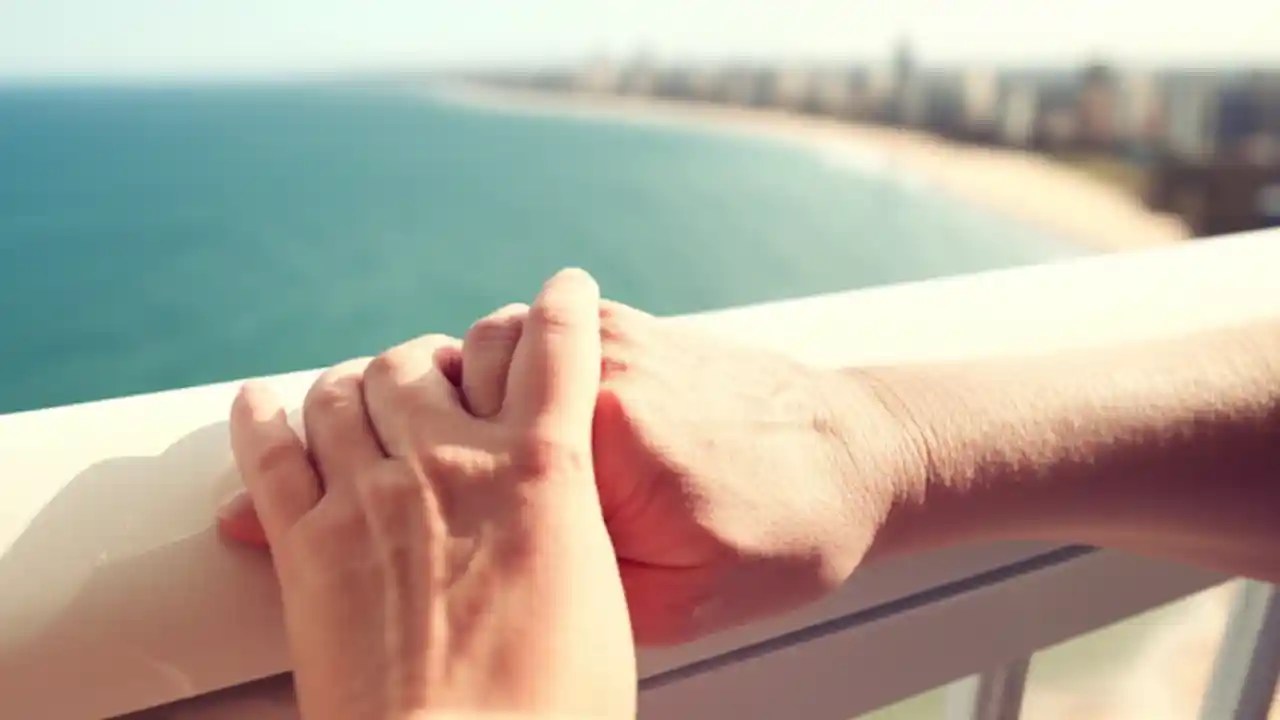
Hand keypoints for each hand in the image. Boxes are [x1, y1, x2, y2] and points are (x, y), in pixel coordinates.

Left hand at [224, 270, 634, 718]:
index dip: (562, 307)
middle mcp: (450, 463)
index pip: (555, 349)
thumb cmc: (550, 705)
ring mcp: (370, 497)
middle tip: (437, 373)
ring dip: (355, 381)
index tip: (562, 290)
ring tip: (360, 387)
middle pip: (424, 361)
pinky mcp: (307, 546)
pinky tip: (260, 401)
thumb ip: (567, 527)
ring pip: (344, 391)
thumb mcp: (598, 595)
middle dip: (432, 358)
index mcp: (538, 470)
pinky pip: (270, 454)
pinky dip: (261, 417)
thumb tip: (552, 510)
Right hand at [451, 301, 908, 643]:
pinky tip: (541, 420)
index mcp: (609, 439)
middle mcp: (603, 368)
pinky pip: (531, 333)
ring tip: (499, 453)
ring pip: (484, 348)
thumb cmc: (784, 534)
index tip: (444, 529)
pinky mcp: (627, 322)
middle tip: (468, 490)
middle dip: (442, 436)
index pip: (463, 457)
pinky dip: (512, 370)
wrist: (855, 455)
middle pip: (453, 387)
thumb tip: (497, 559)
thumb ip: (574, 577)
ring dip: (474, 396)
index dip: (440, 495)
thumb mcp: (678, 602)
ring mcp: (614, 333)